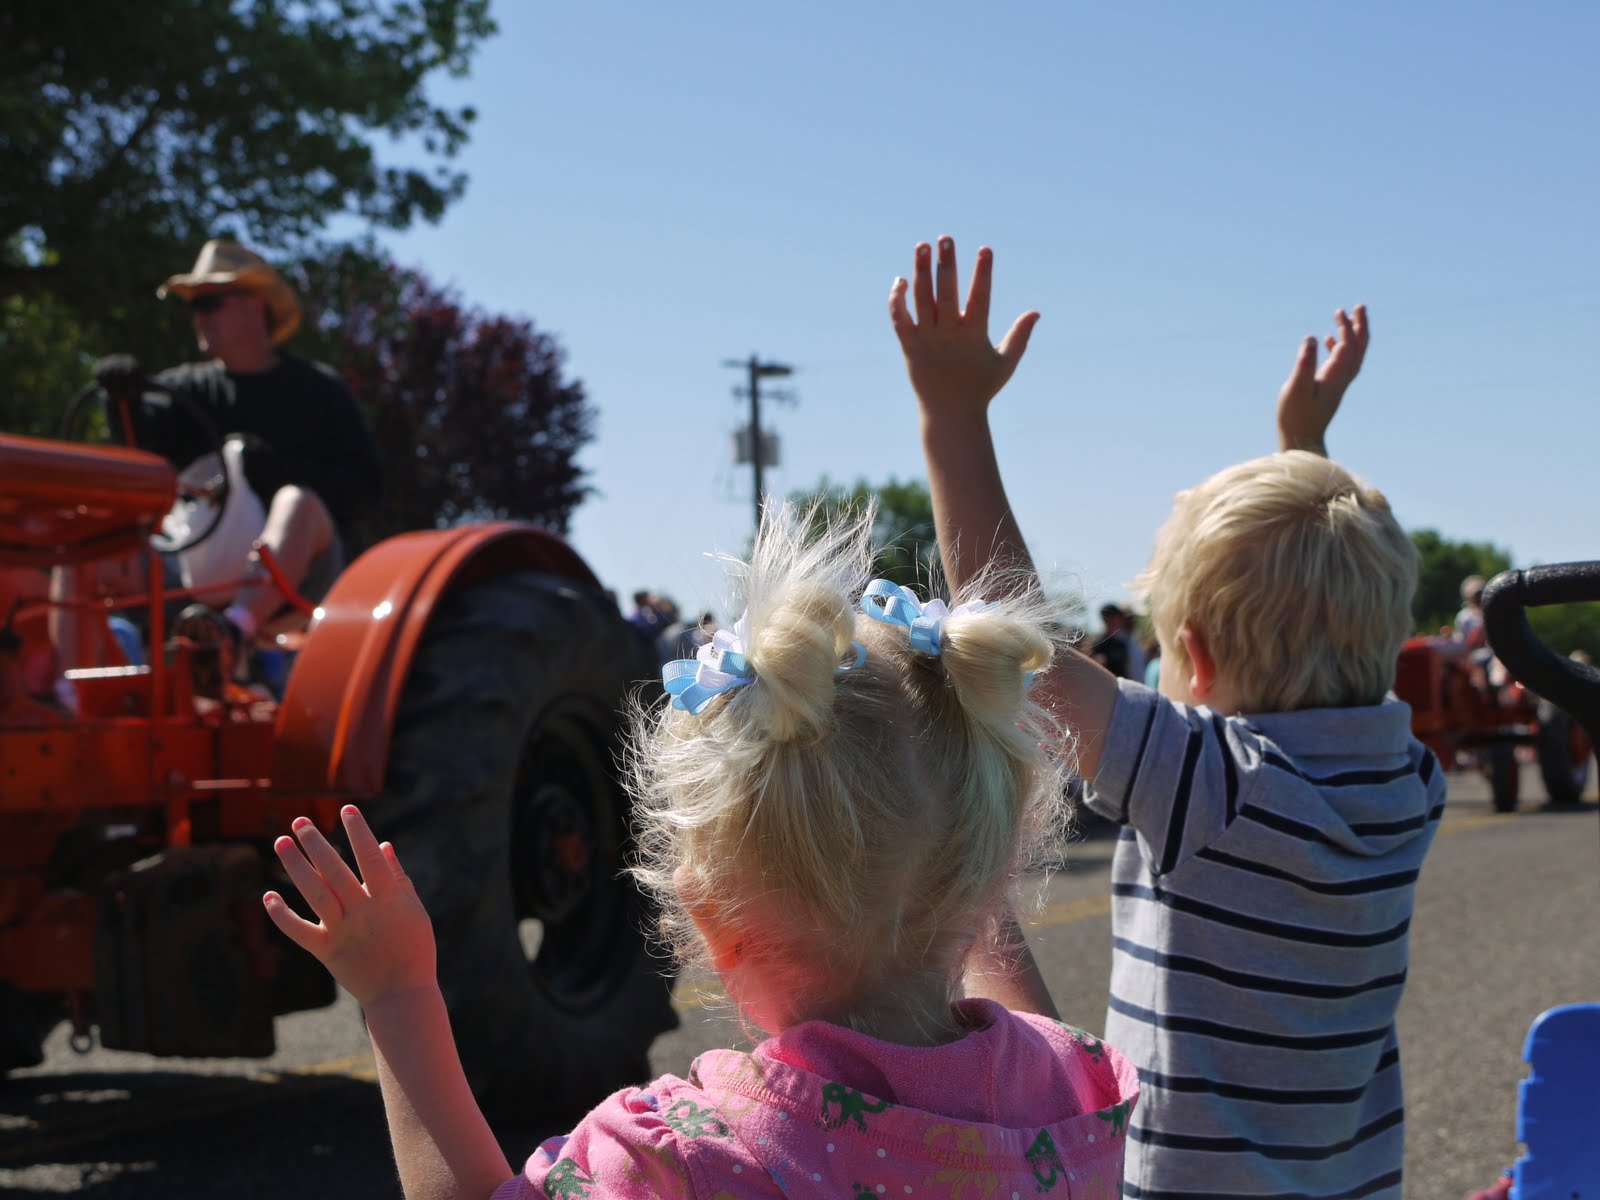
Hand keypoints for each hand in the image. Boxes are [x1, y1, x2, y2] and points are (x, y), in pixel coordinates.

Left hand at [263, 806, 436, 1007]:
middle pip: (334, 870)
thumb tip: (383, 846)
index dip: (359, 831)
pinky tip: (269, 895)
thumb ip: (398, 878)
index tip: (347, 809)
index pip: (370, 856)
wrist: (401, 993)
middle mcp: (363, 912)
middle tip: (299, 822)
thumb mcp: (415, 910)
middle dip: (316, 843)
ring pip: (314, 894)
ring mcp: (342, 931)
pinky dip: (282, 915)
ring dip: (296, 866)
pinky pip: (299, 932)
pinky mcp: (326, 952)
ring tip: (281, 842)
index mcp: (388, 899)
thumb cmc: (414, 948)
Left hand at [889, 237, 1038, 421]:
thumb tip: (1036, 312)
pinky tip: (901, 279)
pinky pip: (900, 319)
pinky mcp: (909, 347)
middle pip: (947, 293)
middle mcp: (949, 335)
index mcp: (974, 336)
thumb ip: (1020, 336)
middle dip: (947, 264)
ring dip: (921, 272)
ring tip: (922, 245)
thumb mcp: (1005, 363)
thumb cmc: (980, 388)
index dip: (983, 273)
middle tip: (946, 238)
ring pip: (921, 300)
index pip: (980, 298)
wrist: (950, 415)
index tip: (985, 249)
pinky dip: (898, 300)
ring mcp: (927, 340)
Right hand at [1276, 304, 1368, 454]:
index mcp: (1336, 376)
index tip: (1340, 313)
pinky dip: (1338, 348)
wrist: (1302, 440)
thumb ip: (1304, 363)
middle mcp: (1342, 378)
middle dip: (1360, 327)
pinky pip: (1341, 362)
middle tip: (1359, 306)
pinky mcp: (1330, 387)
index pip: (1349, 346)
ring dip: (1352, 335)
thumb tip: (1311, 337)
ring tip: (1346, 317)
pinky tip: (1326, 341)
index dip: (1347, 328)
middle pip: (1359, 348)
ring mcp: (1337, 383)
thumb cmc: (1295, 416)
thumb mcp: (1295, 388)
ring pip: (1353, 354)